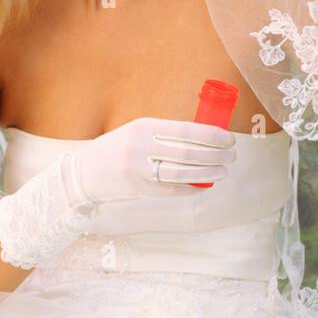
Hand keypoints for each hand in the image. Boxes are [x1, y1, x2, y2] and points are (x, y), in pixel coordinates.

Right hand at [73, 116, 236, 204]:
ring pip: (182, 173)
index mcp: (143, 127)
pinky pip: (172, 190)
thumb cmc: (119, 147)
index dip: (211, 135)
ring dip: (208, 173)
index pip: (185, 130)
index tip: (229, 138)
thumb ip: (166, 133)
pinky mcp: (139, 190)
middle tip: (232, 155)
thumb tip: (206, 137)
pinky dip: (192, 187)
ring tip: (223, 171)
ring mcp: (138, 171)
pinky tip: (205, 184)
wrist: (85, 172)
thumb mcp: (138, 130)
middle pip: (188, 153)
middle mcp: (140, 148)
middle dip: (215, 155)